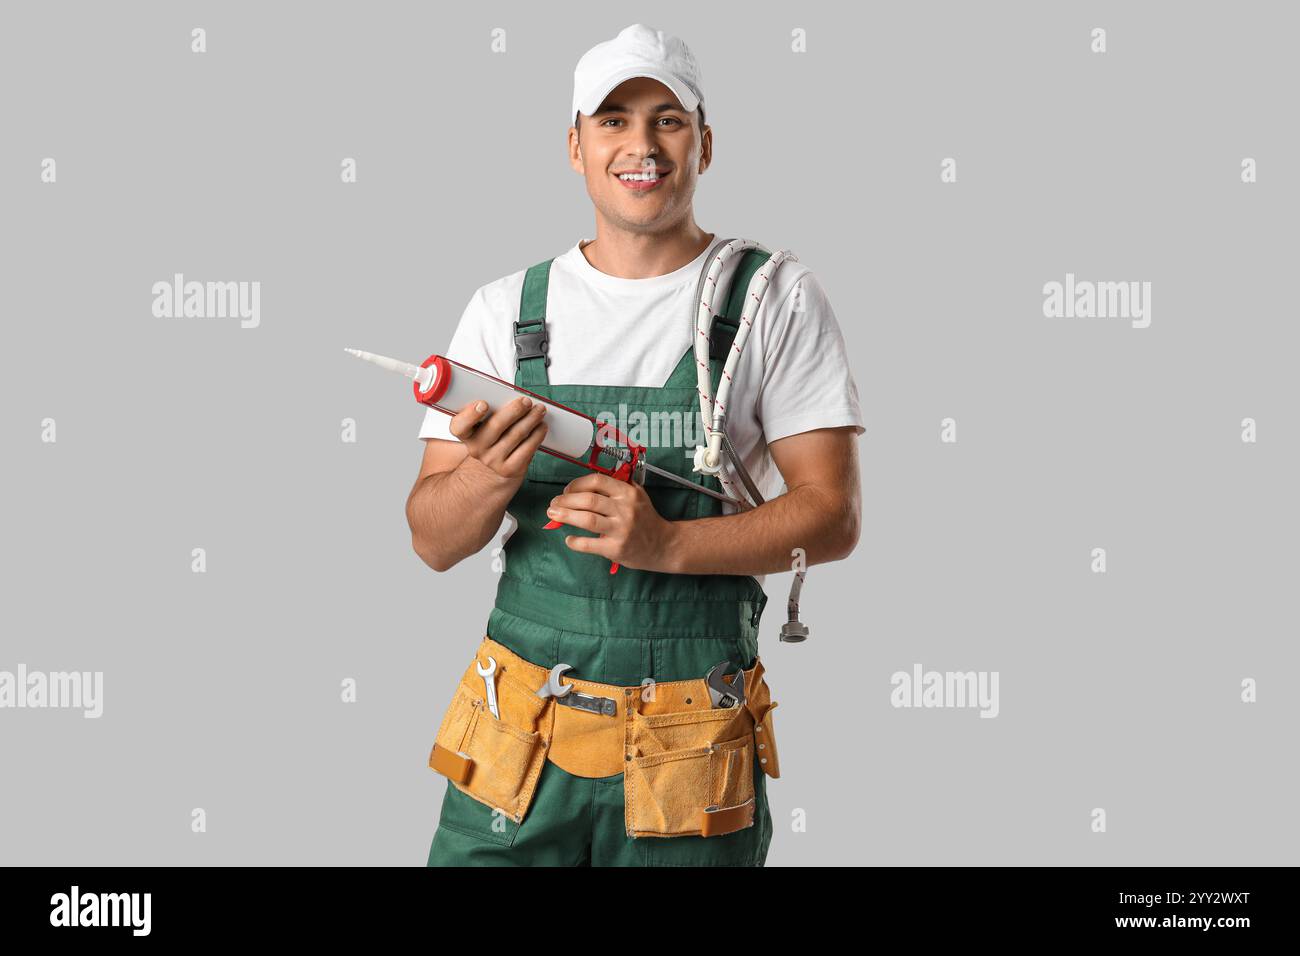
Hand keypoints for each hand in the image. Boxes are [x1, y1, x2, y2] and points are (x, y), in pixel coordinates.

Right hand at [449, 396, 547, 487]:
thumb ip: (493, 409)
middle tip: (526, 401)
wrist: (498, 462)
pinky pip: (527, 449)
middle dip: (514, 410)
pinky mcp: (509, 469)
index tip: (483, 404)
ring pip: (516, 435)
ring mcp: (492, 460)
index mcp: (466, 433)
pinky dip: (537, 435)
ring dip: (531, 419)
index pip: (459, 425)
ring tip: (539, 410)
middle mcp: (476, 448)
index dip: (470, 415)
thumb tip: (514, 397)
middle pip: (495, 426)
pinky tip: (541, 427)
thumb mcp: (486, 421)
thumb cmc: (494, 435)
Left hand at [545, 473, 676, 572]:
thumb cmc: (646, 519)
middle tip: (553, 504)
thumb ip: (616, 487)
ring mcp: (621, 530)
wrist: (664, 545)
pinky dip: (575, 542)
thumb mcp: (638, 496)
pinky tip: (569, 540)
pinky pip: (590, 544)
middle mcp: (625, 509)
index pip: (597, 481)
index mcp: (628, 493)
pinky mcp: (617, 549)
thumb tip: (582, 486)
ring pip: (587, 519)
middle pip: (588, 500)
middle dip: (565, 500)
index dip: (577, 484)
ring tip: (553, 516)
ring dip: (565, 516)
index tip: (566, 490)